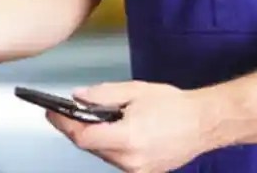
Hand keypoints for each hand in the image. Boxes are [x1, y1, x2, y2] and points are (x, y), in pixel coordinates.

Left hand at [44, 81, 212, 172]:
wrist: (204, 123)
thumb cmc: (174, 106)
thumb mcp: (134, 91)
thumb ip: (102, 95)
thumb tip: (78, 98)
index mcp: (127, 138)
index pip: (83, 137)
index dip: (63, 124)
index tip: (51, 112)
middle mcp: (131, 159)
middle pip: (90, 147)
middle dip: (77, 129)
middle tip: (67, 111)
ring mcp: (138, 169)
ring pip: (103, 154)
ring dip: (94, 137)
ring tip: (93, 119)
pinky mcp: (144, 172)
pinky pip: (117, 159)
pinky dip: (110, 145)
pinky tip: (113, 130)